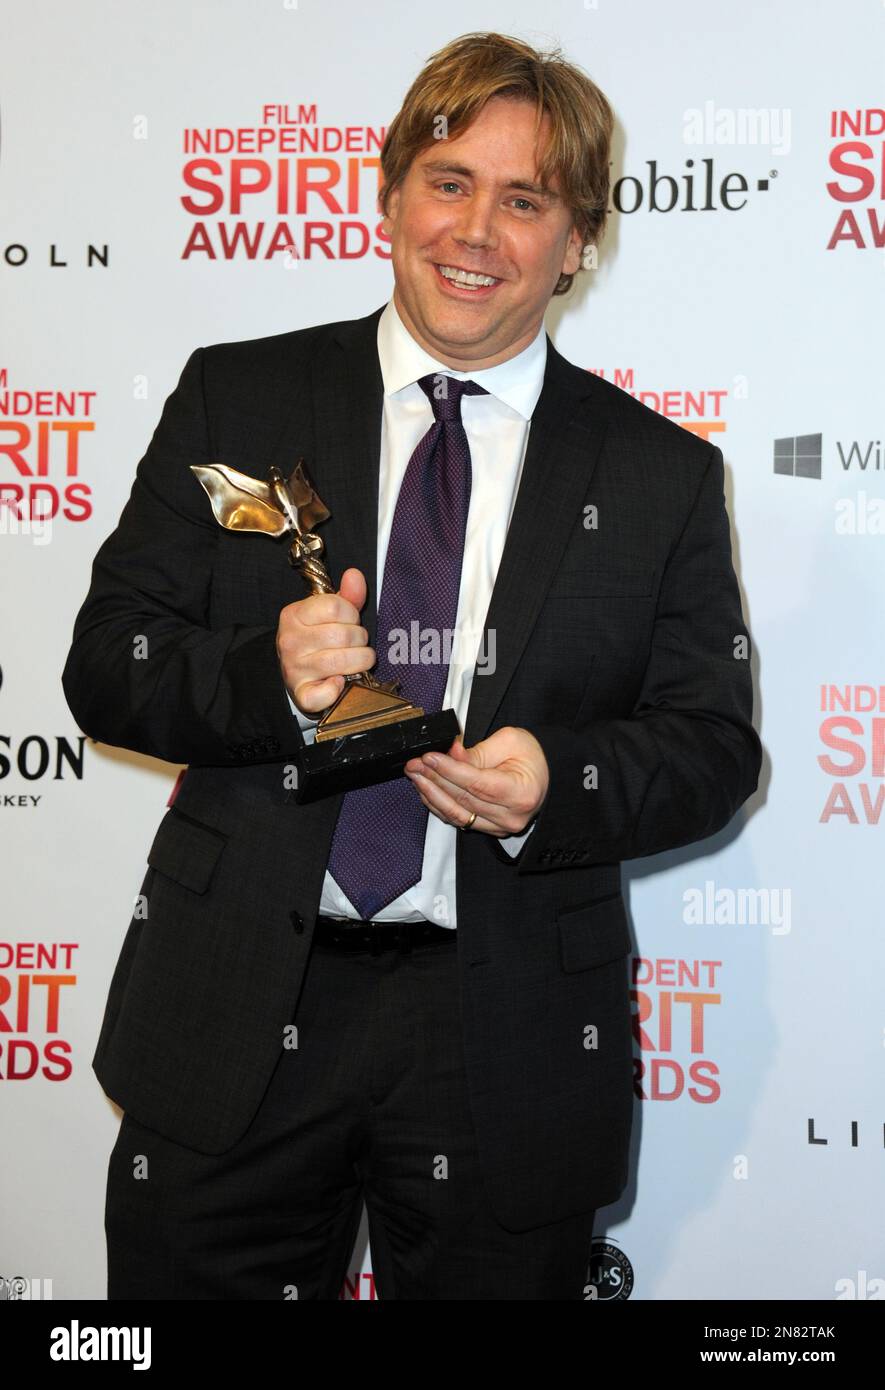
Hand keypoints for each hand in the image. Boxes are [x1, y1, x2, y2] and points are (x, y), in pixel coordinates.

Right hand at [276, 567, 374, 716]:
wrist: (296, 674)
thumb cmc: (318, 639)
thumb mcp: (329, 614)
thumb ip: (346, 595)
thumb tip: (354, 575)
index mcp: (294, 615)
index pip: (335, 606)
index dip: (352, 614)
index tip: (350, 621)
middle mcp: (290, 641)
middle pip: (343, 635)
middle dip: (360, 640)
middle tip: (357, 643)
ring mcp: (294, 668)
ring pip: (341, 662)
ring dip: (360, 662)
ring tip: (358, 660)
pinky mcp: (301, 693)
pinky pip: (324, 694)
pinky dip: (337, 690)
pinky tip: (339, 682)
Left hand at [404, 726, 548, 835]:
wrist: (545, 774)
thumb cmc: (530, 755)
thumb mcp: (509, 742)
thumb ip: (478, 752)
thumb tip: (449, 753)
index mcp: (521, 793)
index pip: (477, 783)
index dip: (449, 770)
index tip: (428, 757)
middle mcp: (511, 817)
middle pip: (463, 799)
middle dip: (434, 779)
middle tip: (414, 763)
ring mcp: (499, 827)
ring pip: (456, 813)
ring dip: (431, 793)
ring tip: (415, 775)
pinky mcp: (488, 829)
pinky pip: (458, 818)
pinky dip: (439, 804)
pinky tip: (426, 789)